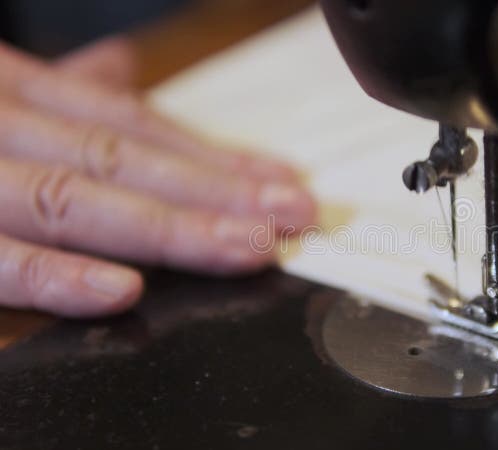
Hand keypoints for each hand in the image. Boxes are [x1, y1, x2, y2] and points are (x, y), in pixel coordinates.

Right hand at [0, 37, 315, 317]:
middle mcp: (2, 128)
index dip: (213, 157)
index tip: (281, 182)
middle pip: (122, 158)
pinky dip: (57, 275)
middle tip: (292, 215)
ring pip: (73, 201)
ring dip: (171, 228)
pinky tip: (125, 290)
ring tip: (248, 247)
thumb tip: (121, 64)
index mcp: (19, 93)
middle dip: (217, 190)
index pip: (132, 125)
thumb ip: (61, 89)